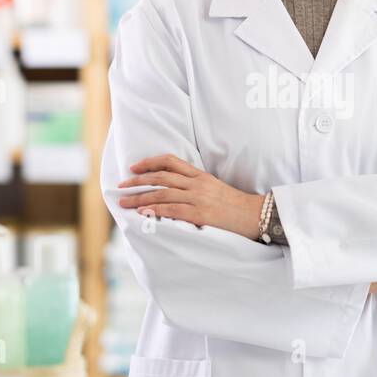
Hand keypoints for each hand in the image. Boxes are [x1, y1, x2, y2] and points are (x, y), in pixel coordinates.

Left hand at [118, 154, 262, 239]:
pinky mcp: (200, 213)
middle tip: (121, 186)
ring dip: (140, 198)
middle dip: (137, 181)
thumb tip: (174, 192)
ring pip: (162, 194)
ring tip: (125, 203)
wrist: (256, 215)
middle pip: (161, 177)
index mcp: (201, 176)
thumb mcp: (216, 189)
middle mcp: (197, 184)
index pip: (171, 162)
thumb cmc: (236, 206)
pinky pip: (172, 210)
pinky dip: (154, 210)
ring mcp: (198, 198)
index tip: (134, 167)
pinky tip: (142, 212)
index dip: (149, 162)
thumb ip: (196, 187)